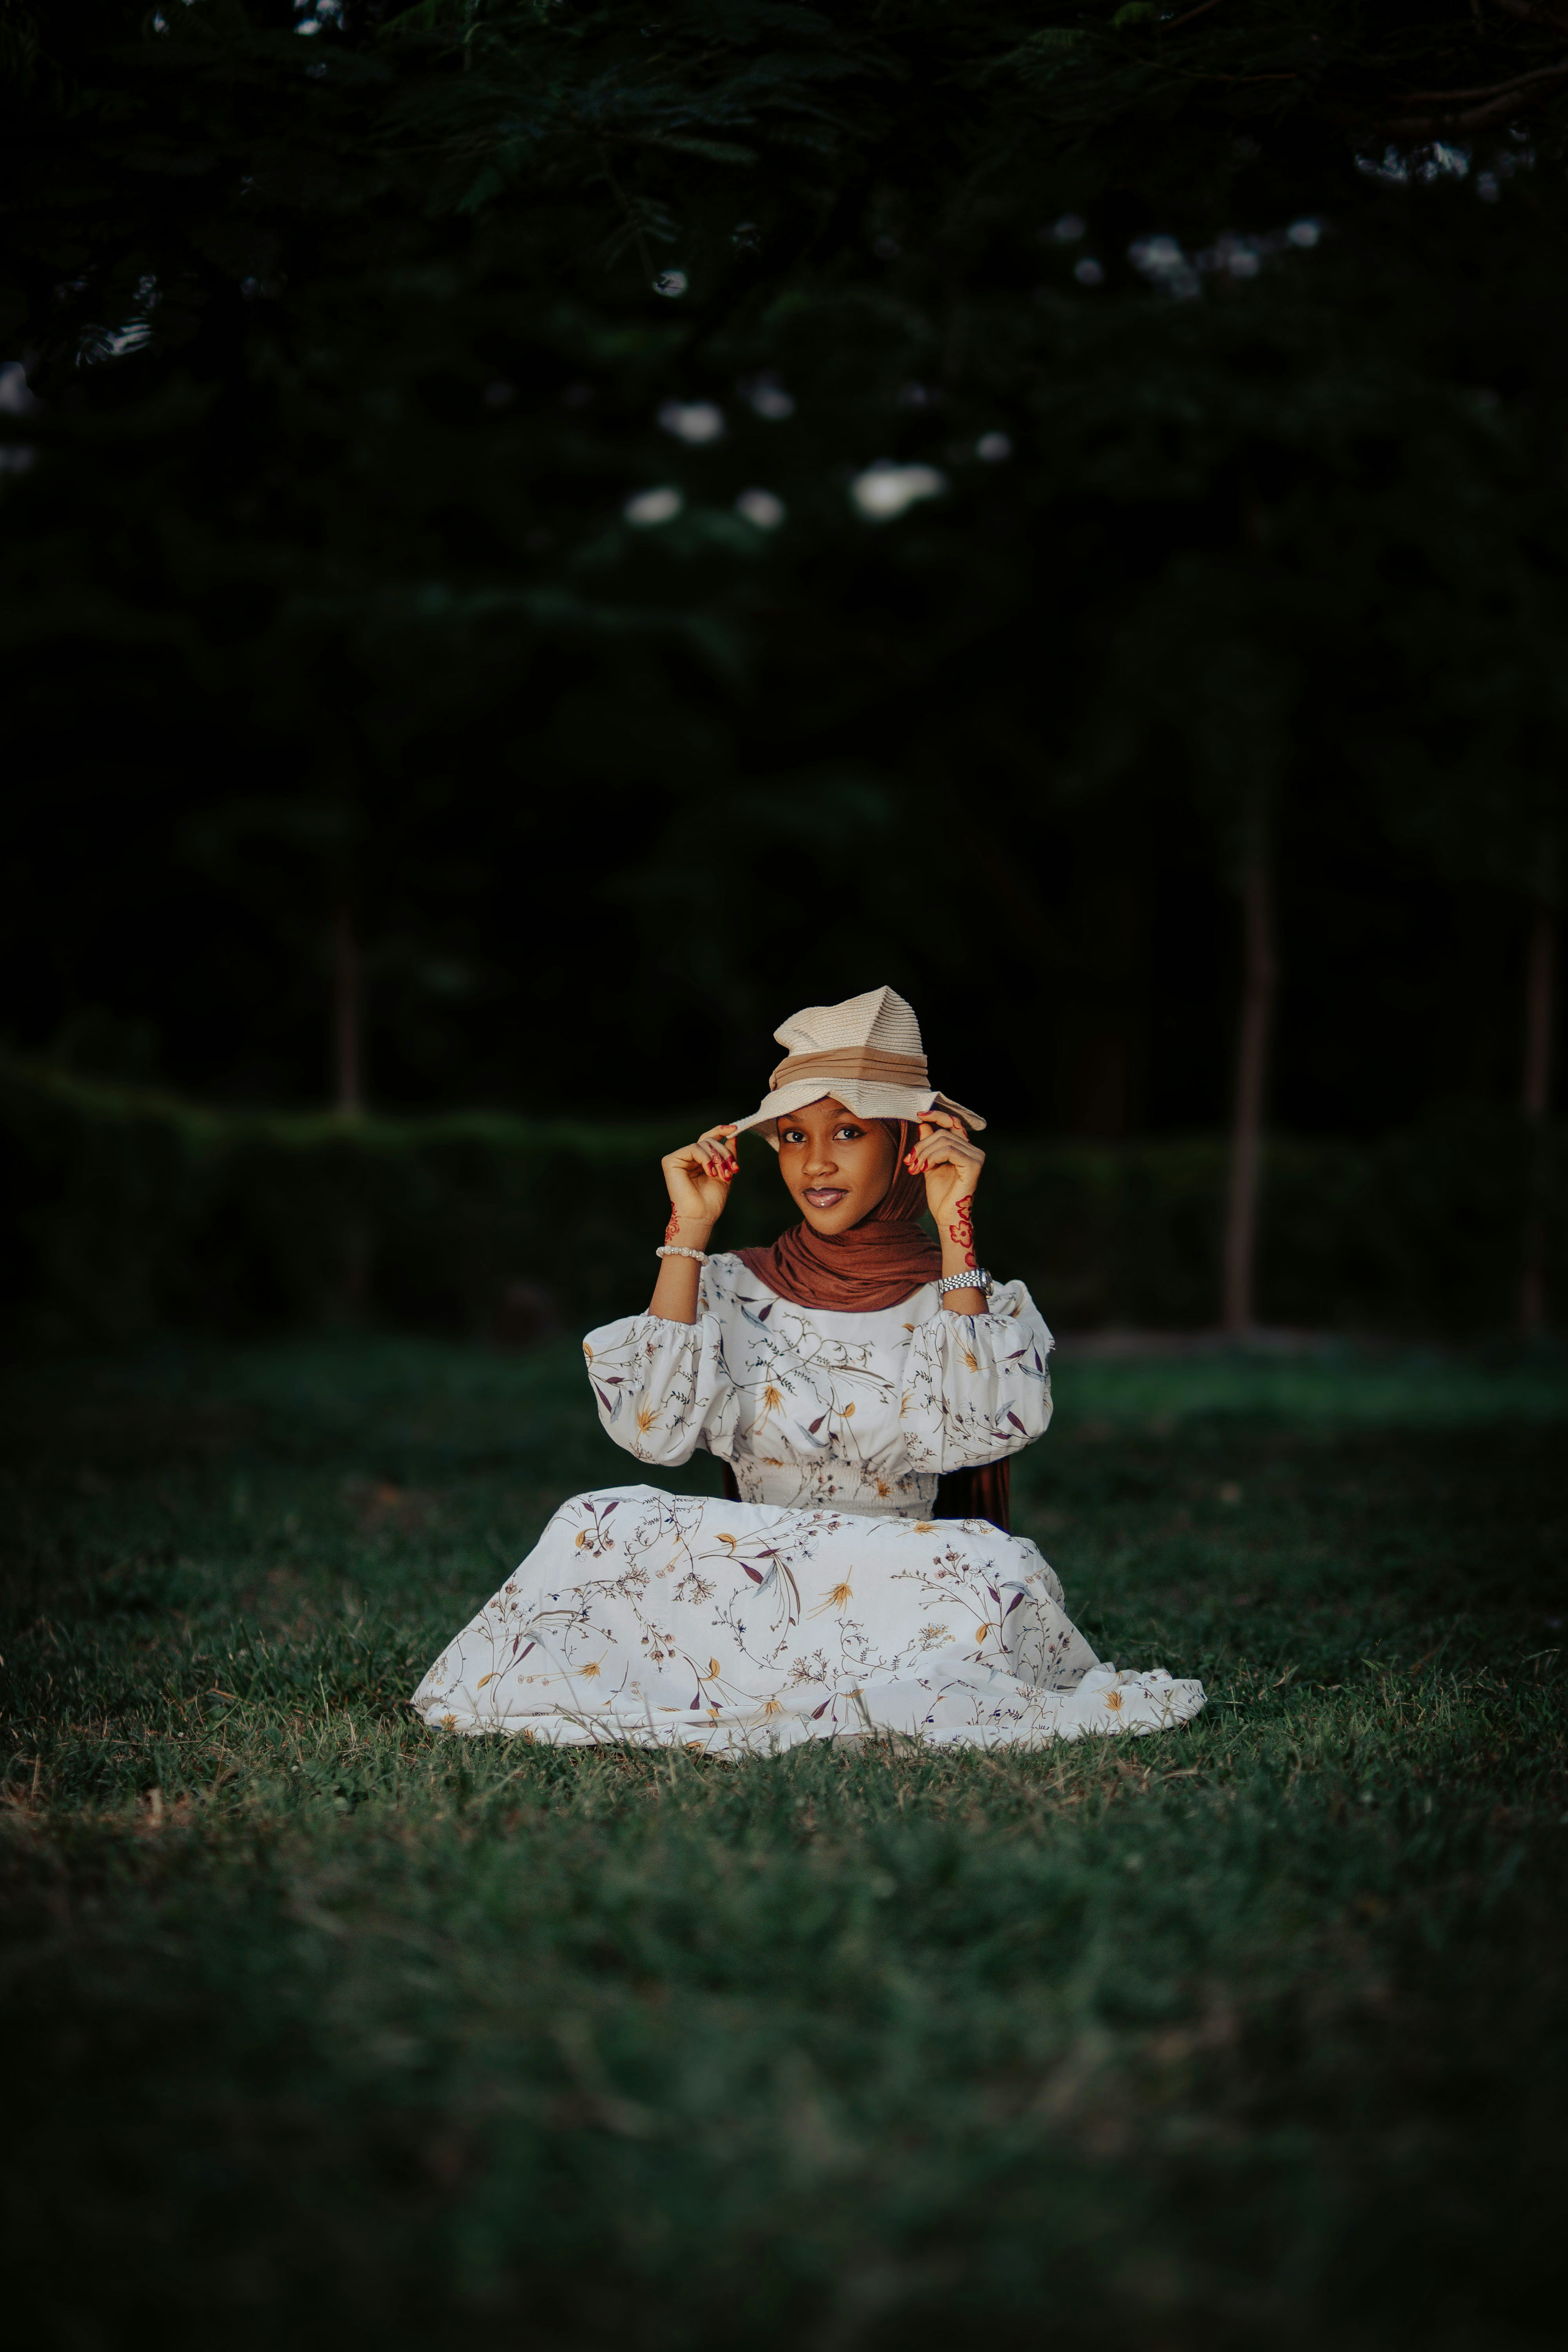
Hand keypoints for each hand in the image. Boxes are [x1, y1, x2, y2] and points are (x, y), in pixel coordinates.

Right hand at [660, 1123, 738, 1238]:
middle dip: (724, 1153)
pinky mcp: (670, 1161)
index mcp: (699, 1161)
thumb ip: (728, 1154)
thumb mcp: (726, 1173)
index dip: (721, 1131)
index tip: (735, 1128)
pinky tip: (710, 1173)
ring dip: (718, 1158)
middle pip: (708, 1140)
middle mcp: (687, 1158)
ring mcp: (678, 1158)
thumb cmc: (711, 1200)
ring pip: (703, 1143)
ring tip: (723, 1175)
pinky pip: (693, 1148)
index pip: (708, 1139)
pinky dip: (706, 1159)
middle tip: (733, 1168)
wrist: (700, 1216)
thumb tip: (733, 1136)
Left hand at [906, 1111, 985, 1256]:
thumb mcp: (929, 1165)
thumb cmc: (940, 1196)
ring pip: (944, 1140)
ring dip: (924, 1153)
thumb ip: (928, 1145)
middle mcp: (974, 1150)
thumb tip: (923, 1124)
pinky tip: (925, 1168)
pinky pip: (949, 1150)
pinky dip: (933, 1157)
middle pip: (943, 1132)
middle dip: (921, 1145)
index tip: (918, 1115)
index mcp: (964, 1149)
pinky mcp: (974, 1165)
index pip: (953, 1123)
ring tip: (915, 1168)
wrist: (946, 1217)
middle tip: (910, 1161)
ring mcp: (976, 1156)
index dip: (937, 1115)